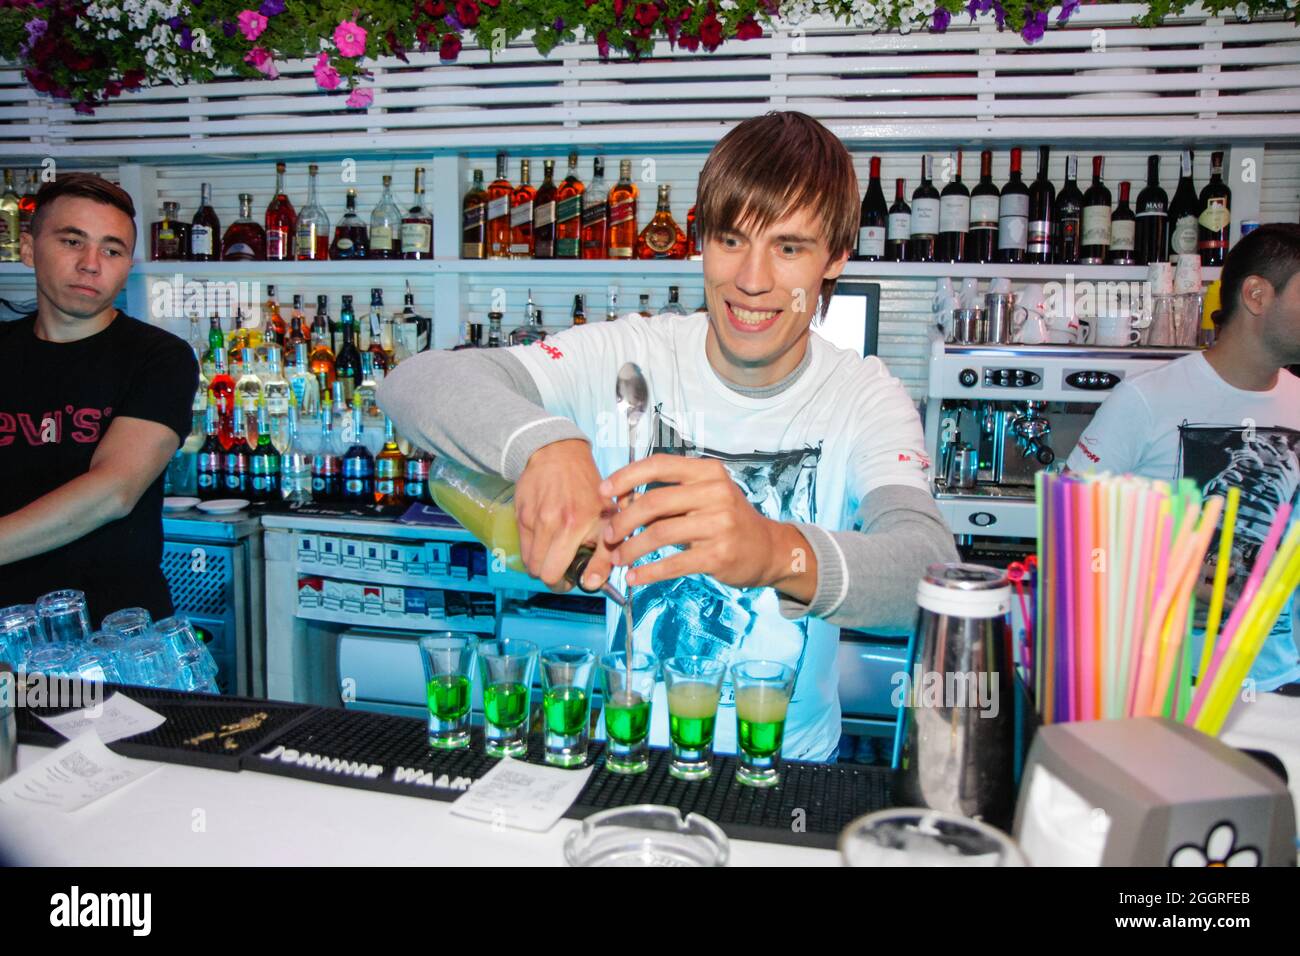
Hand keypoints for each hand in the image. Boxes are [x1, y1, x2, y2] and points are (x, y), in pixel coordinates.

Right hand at [514, 439, 617, 591]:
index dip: (585, 581)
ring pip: (533, 567)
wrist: (557, 454)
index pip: (592, 565)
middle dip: (556, 580)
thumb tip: (593, 583)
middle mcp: (567, 523)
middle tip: (562, 572)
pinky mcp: (523, 517)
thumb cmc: (586, 486)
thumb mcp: (607, 512)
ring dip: (541, 567)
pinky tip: (541, 540)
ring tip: (551, 555)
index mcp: (593, 522)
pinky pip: (523, 552)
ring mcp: (541, 521)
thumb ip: (607, 547)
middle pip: (549, 575)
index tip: (582, 581)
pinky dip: (531, 553)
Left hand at [599, 453, 813, 596]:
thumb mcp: (705, 495)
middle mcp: (715, 493)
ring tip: (618, 558)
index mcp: (707, 472)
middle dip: (623, 520)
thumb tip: (621, 502)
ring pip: (660, 533)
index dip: (626, 476)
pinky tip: (635, 577)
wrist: (767, 548)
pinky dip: (649, 572)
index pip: (659, 465)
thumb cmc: (726, 519)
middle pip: (654, 502)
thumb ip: (669, 495)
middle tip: (608, 535)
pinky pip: (674, 563)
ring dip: (632, 547)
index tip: (604, 491)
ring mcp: (719, 524)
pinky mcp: (719, 555)